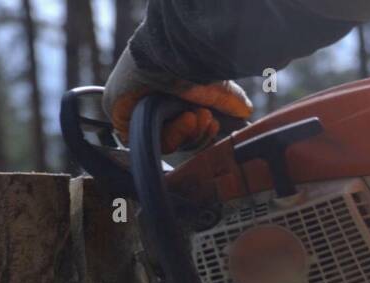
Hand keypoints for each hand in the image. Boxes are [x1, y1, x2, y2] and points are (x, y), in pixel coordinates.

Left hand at [103, 48, 252, 153]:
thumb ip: (228, 100)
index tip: (215, 124)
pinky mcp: (124, 121)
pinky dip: (172, 135)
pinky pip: (151, 142)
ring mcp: (138, 113)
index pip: (186, 125)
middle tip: (208, 120)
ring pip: (167, 141)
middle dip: (197, 132)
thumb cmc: (190, 63)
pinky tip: (185, 120)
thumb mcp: (216, 86)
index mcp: (171, 93)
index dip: (201, 131)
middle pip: (178, 137)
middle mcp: (154, 103)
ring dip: (187, 133)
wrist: (170, 54)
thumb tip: (245, 111)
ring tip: (196, 117)